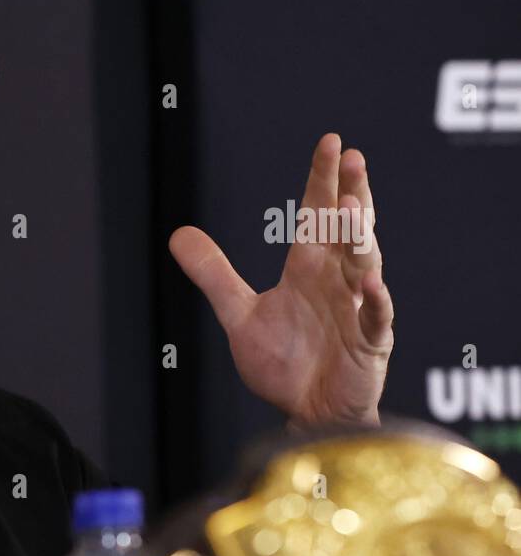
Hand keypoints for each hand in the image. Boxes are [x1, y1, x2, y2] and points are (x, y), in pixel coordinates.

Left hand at [169, 133, 393, 425]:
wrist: (305, 412)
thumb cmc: (284, 363)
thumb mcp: (239, 315)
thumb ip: (213, 275)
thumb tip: (178, 234)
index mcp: (309, 270)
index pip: (317, 216)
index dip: (323, 181)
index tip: (331, 143)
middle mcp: (337, 281)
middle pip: (348, 230)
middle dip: (351, 194)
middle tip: (352, 158)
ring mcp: (358, 309)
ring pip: (365, 265)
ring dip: (360, 238)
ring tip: (353, 208)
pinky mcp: (371, 343)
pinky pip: (376, 319)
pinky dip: (374, 302)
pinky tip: (368, 285)